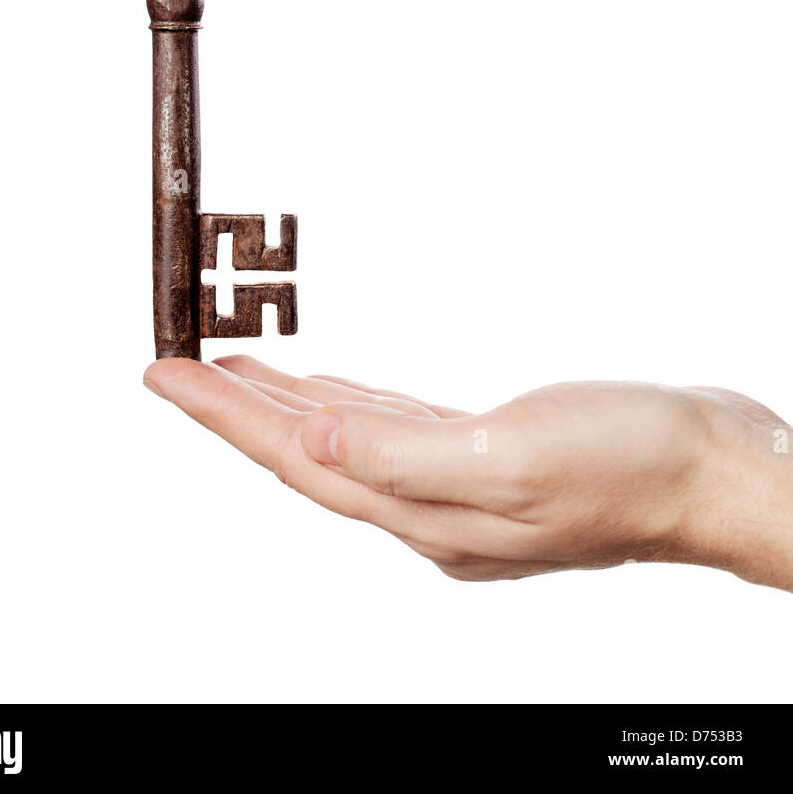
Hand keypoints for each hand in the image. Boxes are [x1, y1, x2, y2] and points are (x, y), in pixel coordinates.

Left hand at [143, 355, 792, 589]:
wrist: (713, 468)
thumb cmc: (632, 465)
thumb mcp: (512, 455)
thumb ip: (404, 451)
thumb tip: (315, 437)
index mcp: (424, 510)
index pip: (297, 459)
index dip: (224, 417)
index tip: (164, 373)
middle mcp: (429, 504)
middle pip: (306, 451)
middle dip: (234, 410)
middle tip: (174, 366)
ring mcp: (458, 481)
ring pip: (344, 437)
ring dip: (284, 404)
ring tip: (232, 373)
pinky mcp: (487, 450)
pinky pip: (389, 425)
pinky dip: (347, 402)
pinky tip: (329, 389)